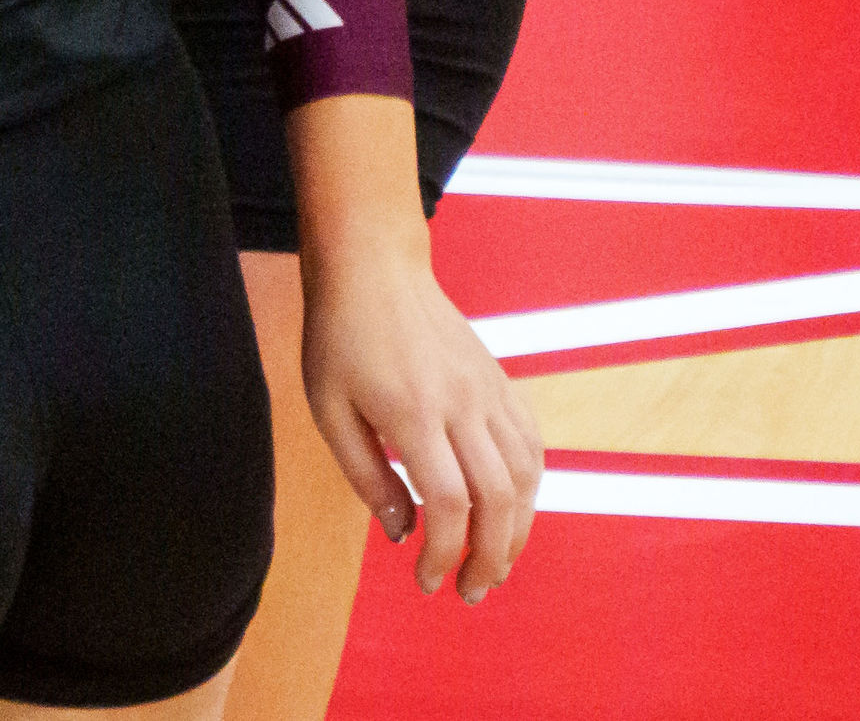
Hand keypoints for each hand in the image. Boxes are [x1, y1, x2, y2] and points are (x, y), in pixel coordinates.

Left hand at [301, 241, 543, 604]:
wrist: (375, 268)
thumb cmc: (339, 337)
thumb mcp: (328, 407)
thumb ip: (366, 474)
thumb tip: (401, 534)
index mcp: (412, 412)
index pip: (449, 504)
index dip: (444, 554)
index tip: (427, 581)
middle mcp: (461, 404)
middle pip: (499, 500)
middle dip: (490, 558)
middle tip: (471, 592)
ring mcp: (488, 391)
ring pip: (526, 477)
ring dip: (518, 531)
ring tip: (495, 564)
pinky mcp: (501, 381)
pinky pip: (532, 445)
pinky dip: (530, 488)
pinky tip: (512, 512)